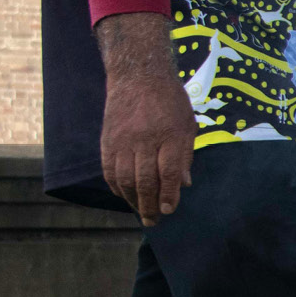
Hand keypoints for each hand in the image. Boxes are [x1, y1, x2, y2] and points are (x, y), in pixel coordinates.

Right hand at [95, 13, 194, 225]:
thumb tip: (184, 184)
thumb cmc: (169, 101)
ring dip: (132, 200)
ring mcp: (122, 140)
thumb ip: (185, 155)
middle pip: (144, 180)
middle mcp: (144, 139)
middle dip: (149, 205)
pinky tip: (124, 196)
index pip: (168, 172)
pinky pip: (109, 170)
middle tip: (154, 221)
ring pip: (124, 178)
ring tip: (141, 212)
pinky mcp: (107, 140)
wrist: (137, 75)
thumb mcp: (187, 124)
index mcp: (169, 135)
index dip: (169, 194)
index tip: (170, 210)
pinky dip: (116, 186)